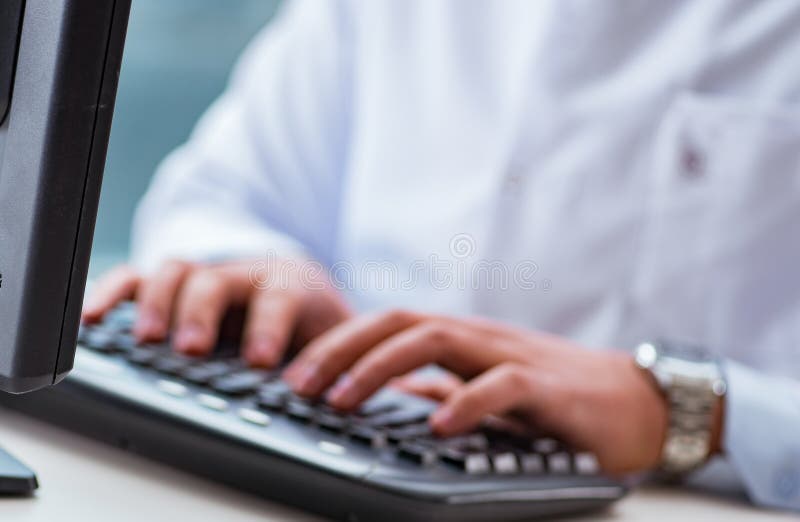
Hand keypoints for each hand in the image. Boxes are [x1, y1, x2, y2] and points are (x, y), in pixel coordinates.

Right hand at [81, 258, 350, 365]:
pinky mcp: (173, 286)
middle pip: (215, 282)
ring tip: (146, 339)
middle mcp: (241, 276)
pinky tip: (96, 319)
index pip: (277, 297)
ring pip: (175, 273)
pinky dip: (113, 293)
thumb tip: (332, 394)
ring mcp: (204, 278)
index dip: (267, 327)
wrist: (296, 283)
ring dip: (157, 303)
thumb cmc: (313, 317)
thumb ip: (330, 357)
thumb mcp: (332, 335)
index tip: (260, 361)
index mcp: (287, 286)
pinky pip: (137, 279)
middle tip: (192, 350)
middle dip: (200, 314)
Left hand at [284, 310, 669, 473]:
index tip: (298, 377)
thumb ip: (448, 388)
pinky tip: (438, 426)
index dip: (340, 345)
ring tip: (345, 400)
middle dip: (343, 350)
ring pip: (437, 339)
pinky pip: (501, 385)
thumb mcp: (490, 390)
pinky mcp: (547, 385)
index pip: (391, 326)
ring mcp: (511, 355)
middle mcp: (479, 337)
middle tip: (300, 385)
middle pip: (400, 323)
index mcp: (463, 339)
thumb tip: (400, 396)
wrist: (640, 400)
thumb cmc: (561, 397)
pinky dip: (466, 401)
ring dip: (382, 367)